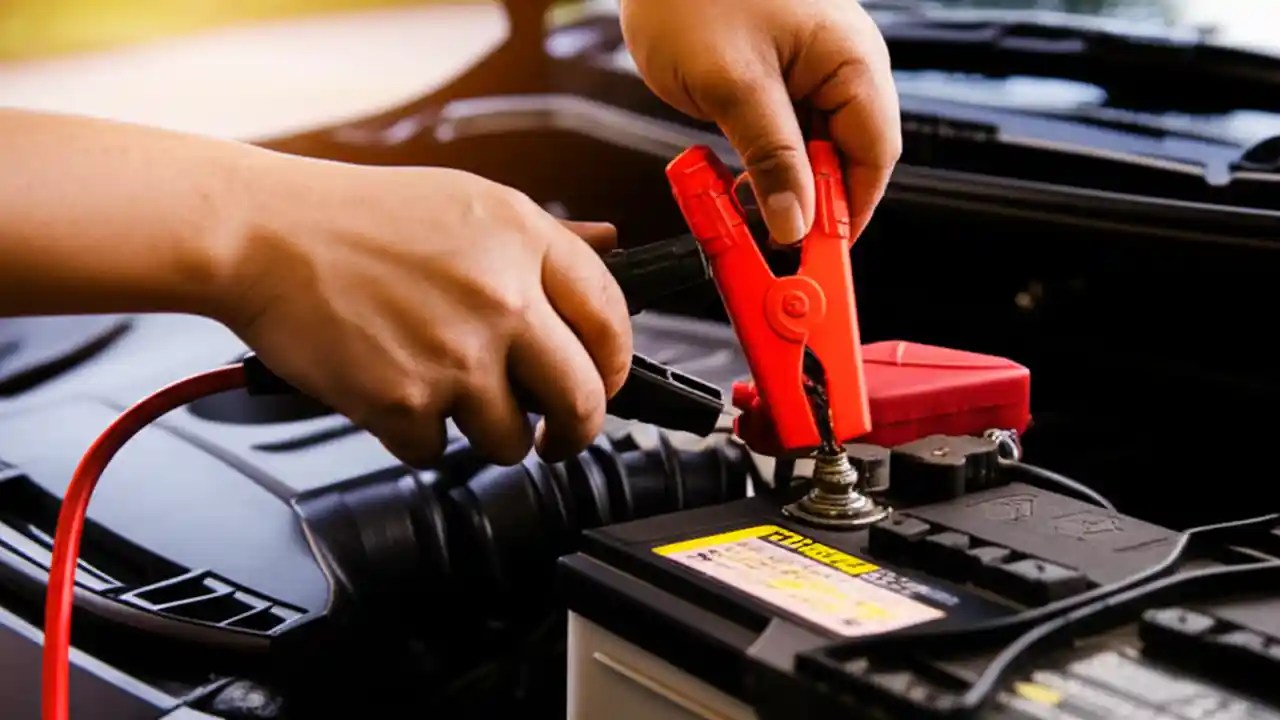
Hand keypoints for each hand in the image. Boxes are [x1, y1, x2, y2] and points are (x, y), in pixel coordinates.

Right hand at [218, 158, 631, 467]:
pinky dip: (418, 435)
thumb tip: (611, 243)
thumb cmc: (354, 218)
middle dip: (574, 430)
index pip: (613, 318)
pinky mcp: (403, 403)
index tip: (603, 381)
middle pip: (582, 399)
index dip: (615, 363)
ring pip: (513, 440)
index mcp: (524, 240)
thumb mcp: (466, 202)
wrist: (259, 235)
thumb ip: (546, 234)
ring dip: (490, 433)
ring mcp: (454, 356)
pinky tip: (396, 391)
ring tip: (450, 394)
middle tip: (558, 434)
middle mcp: (500, 299)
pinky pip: (438, 451)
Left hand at [620, 0, 900, 243]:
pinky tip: (732, 187)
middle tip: (771, 245)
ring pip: (808, 153)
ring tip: (741, 218)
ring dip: (778, 188)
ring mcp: (807, 69)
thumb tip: (795, 221)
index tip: (818, 258)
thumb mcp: (733, 84)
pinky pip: (780, 135)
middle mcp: (839, 65)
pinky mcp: (773, 76)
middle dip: (809, 206)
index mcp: (852, 59)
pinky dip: (759, 165)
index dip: (849, 214)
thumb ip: (771, 158)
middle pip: (843, 160)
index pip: (873, 157)